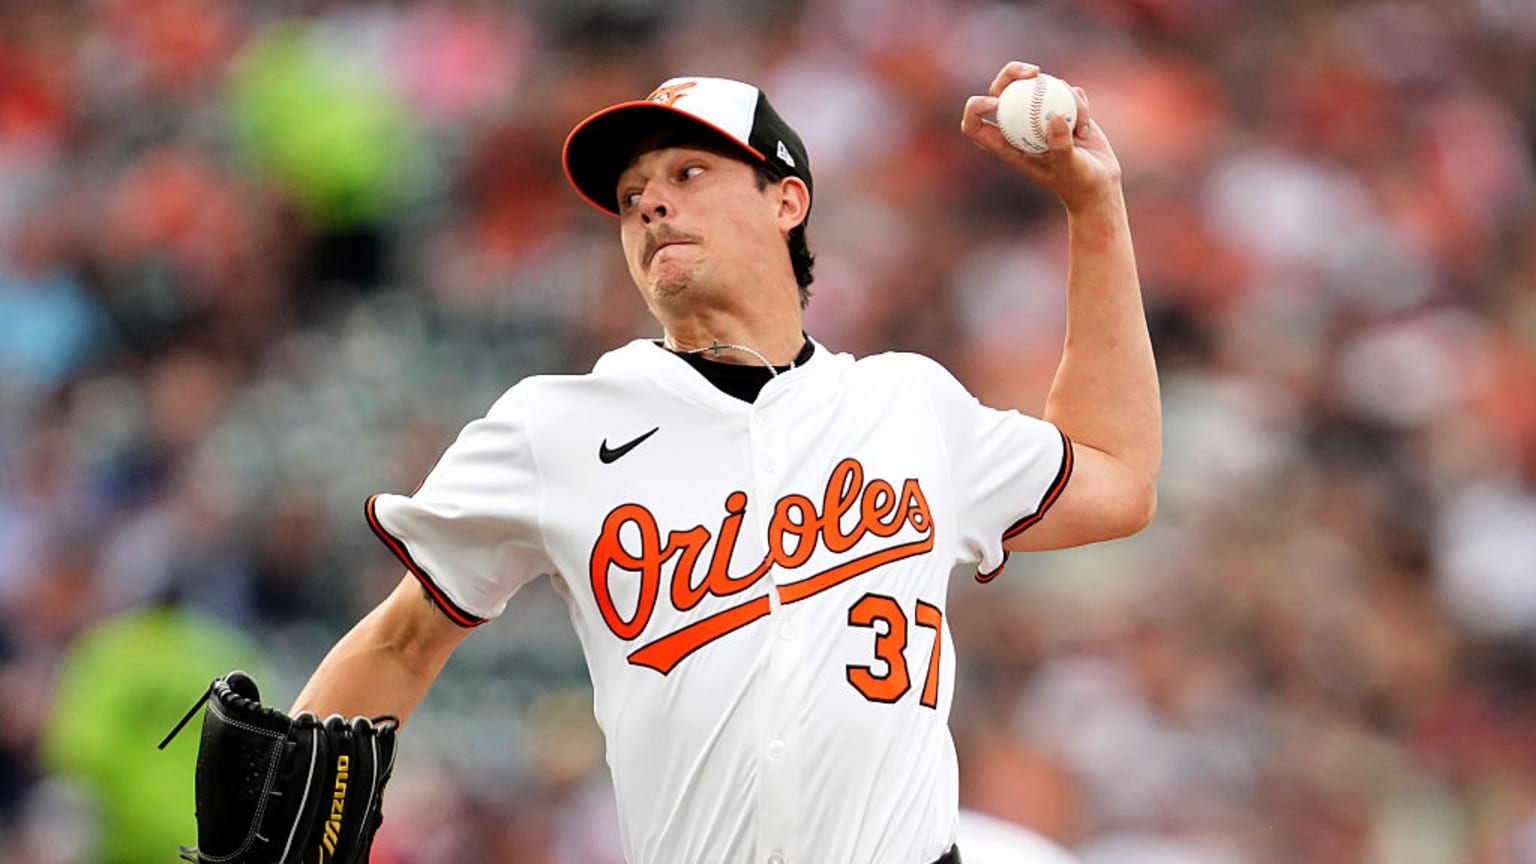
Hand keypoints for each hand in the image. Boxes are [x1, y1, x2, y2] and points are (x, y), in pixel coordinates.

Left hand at [960, 61, 1122, 211]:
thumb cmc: (1078, 183)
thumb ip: (1061, 147)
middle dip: (1012, 73)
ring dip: (1063, 97)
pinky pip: (1066, 92)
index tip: (996, 103)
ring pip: (1039, 86)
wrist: (1099, 183)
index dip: (976, 108)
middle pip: (1001, 91)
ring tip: (1079, 131)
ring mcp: (1039, 115)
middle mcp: (1019, 126)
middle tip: (1033, 72)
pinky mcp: (1062, 107)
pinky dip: (1079, 104)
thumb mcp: (1070, 168)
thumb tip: (1055, 117)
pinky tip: (1085, 131)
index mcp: (1007, 145)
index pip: (974, 125)